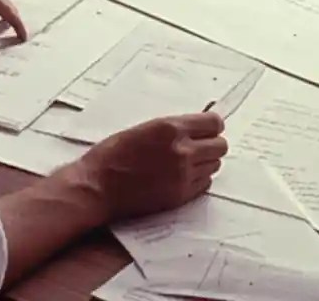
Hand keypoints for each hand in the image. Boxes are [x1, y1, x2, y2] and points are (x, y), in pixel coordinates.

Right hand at [62, 113, 228, 223]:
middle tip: (199, 147)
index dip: (212, 126)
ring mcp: (183, 175)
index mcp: (171, 128)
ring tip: (186, 163)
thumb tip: (194, 128)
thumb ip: (172, 129)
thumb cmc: (111, 156)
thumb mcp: (143, 129)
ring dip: (205, 163)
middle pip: (220, 146)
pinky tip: (181, 177)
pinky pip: (205, 184)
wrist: (97, 186)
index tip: (209, 129)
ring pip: (214, 166)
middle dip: (212, 145)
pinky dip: (198, 180)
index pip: (214, 123)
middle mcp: (182, 151)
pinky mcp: (180, 195)